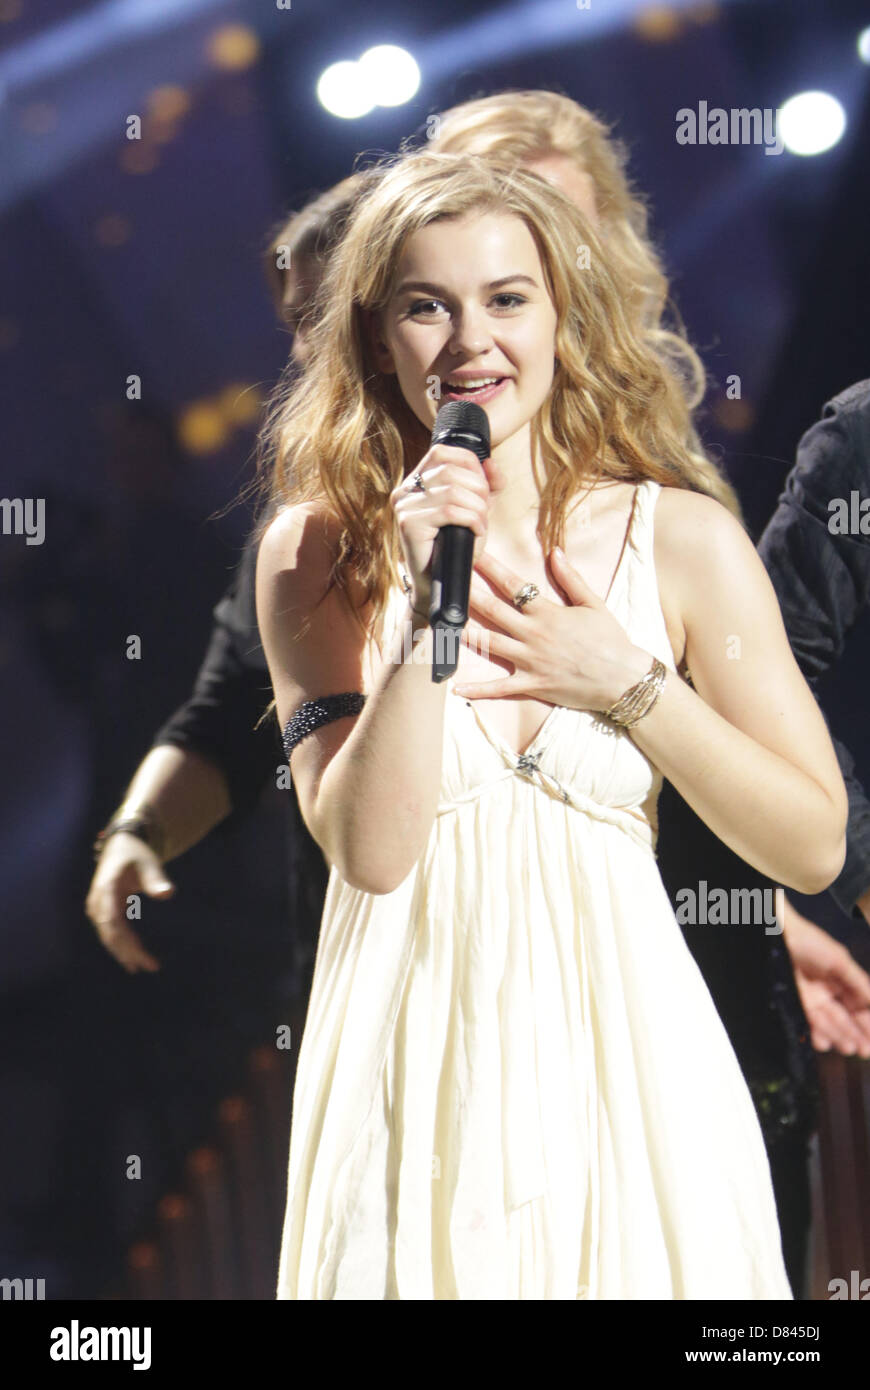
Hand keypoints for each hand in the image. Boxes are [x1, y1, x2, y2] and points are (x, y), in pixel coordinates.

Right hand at [85, 833, 173, 972]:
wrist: (121, 844)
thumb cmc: (136, 853)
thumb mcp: (148, 862)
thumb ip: (156, 878)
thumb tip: (168, 893)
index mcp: (106, 888)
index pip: (111, 920)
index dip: (124, 940)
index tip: (140, 953)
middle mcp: (98, 900)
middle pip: (110, 933)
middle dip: (128, 951)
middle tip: (149, 966)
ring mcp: (98, 906)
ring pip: (109, 936)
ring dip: (124, 952)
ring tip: (142, 967)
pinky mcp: (104, 910)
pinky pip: (112, 932)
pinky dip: (122, 945)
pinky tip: (134, 958)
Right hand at [389, 446, 500, 610]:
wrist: (438, 585)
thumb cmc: (455, 547)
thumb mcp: (475, 510)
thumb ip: (487, 485)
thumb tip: (491, 463)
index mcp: (415, 481)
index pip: (442, 451)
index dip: (470, 463)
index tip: (483, 487)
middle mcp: (404, 490)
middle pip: (451, 470)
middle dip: (479, 490)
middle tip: (484, 513)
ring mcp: (404, 507)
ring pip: (454, 491)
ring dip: (478, 509)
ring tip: (480, 526)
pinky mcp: (409, 525)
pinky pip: (451, 512)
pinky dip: (472, 521)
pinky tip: (475, 533)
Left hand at [453, 546, 650, 713]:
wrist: (622, 678)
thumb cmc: (611, 640)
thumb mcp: (593, 604)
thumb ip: (571, 578)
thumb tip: (555, 552)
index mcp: (547, 613)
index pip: (513, 585)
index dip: (490, 568)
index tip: (473, 555)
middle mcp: (534, 635)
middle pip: (493, 610)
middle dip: (468, 594)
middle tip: (447, 582)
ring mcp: (530, 661)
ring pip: (490, 644)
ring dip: (464, 634)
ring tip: (442, 624)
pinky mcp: (532, 685)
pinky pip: (500, 688)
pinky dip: (478, 689)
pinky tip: (457, 688)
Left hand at [781, 895, 869, 1056]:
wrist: (779, 934)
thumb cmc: (810, 941)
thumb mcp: (840, 961)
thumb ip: (859, 983)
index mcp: (842, 981)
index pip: (859, 1007)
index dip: (867, 1023)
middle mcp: (828, 992)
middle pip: (845, 1018)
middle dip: (856, 1034)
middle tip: (864, 1051)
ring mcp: (812, 997)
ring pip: (828, 1021)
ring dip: (840, 1036)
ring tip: (850, 1048)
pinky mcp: (796, 1001)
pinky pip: (809, 1019)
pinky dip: (818, 1032)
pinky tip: (826, 1042)